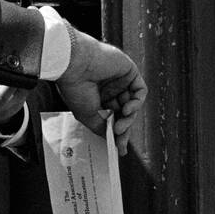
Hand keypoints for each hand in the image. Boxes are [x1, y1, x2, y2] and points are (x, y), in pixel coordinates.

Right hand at [56, 31, 146, 154]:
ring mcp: (120, 80)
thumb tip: (115, 141)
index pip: (113, 117)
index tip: (120, 148)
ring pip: (133, 103)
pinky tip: (127, 109)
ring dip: (129, 117)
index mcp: (97, 97)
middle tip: (121, 139)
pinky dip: (137, 102)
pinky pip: (140, 90)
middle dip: (124, 127)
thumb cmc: (76, 88)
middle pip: (124, 112)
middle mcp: (110, 89)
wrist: (74, 64)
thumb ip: (103, 127)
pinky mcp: (129, 71)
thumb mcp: (88, 115)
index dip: (118, 133)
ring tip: (120, 126)